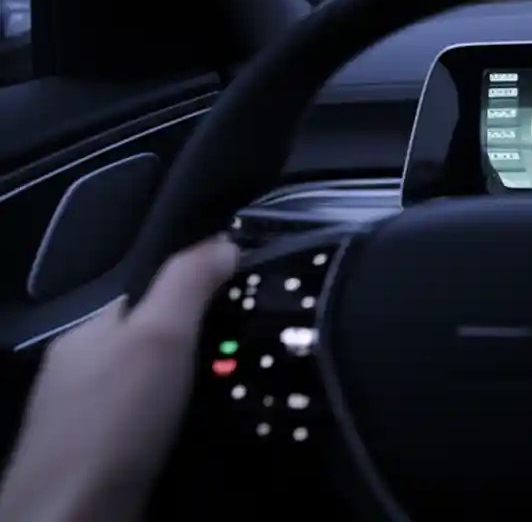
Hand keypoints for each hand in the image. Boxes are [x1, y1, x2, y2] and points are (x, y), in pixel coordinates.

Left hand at [0, 236, 236, 521]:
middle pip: (155, 342)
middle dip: (201, 345)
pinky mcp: (107, 464)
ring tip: (245, 392)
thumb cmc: (115, 421)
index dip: (197, 290)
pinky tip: (208, 434)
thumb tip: (225, 240)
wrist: (75, 521)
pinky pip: (155, 429)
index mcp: (87, 334)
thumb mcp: (158, 336)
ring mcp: (90, 423)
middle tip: (254, 351)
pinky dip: (184, 427)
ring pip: (156, 389)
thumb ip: (187, 283)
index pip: (148, 294)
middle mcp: (82, 374)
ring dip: (196, 390)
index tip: (249, 298)